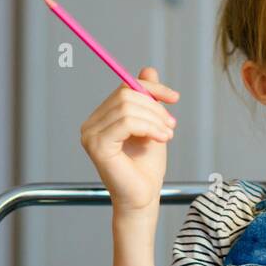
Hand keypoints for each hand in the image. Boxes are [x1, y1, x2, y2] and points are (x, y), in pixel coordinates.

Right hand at [79, 66, 179, 212]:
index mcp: (101, 118)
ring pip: (128, 107)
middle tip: (172, 125)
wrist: (144, 197)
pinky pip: (126, 122)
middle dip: (155, 106)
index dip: (151, 87)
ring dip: (155, 119)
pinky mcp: (97, 146)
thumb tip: (148, 69)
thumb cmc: (147, 166)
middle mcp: (91, 125)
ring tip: (167, 135)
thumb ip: (148, 99)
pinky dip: (149, 127)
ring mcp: (90, 135)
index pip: (124, 88)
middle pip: (126, 94)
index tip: (174, 98)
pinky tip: (160, 139)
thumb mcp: (152, 124)